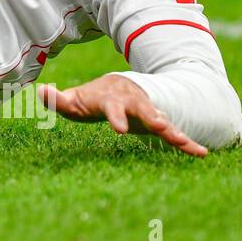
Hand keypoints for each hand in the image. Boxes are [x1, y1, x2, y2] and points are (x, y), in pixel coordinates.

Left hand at [38, 73, 208, 157]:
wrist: (121, 87)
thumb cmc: (93, 99)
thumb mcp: (74, 100)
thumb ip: (58, 99)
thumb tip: (41, 91)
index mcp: (111, 97)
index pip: (110, 106)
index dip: (115, 116)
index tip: (119, 129)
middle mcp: (133, 102)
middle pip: (142, 109)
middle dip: (151, 119)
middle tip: (160, 129)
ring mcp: (148, 111)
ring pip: (162, 120)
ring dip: (173, 131)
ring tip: (186, 143)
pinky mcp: (159, 123)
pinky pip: (174, 133)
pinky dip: (186, 142)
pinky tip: (200, 153)